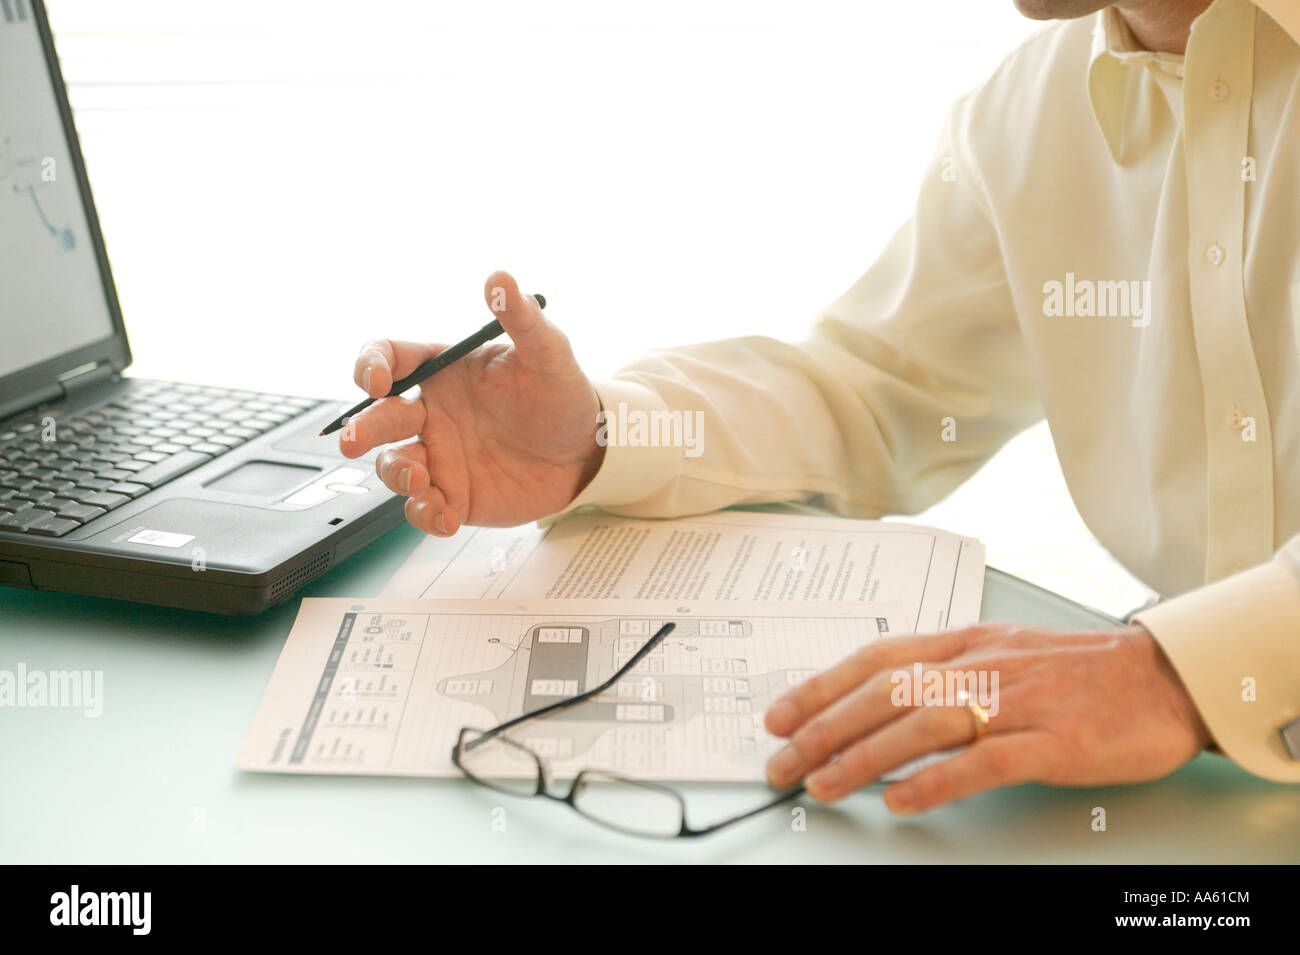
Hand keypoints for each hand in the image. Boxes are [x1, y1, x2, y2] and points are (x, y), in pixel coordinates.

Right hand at [340, 271, 603, 534]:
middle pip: (378, 417)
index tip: (375, 381)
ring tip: (417, 478)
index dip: (370, 366)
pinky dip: (424, 514)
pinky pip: (424, 508)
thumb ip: (522, 319)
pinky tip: (443, 516)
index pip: (388, 359)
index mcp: (442, 371)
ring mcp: (439, 456)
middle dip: (361, 428)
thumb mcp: (548, 353)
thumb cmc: (561, 395)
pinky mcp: (454, 496)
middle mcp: (431, 413)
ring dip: (394, 472)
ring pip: (394, 465)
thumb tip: (500, 279)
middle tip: (354, 440)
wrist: (589, 450)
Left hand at [763, 622, 1210, 812]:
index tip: (778, 715)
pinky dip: (937, 781)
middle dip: (823, 727)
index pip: (875, 659)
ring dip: (864, 756)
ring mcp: (1017, 702)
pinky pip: (985, 761)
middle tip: (781, 761)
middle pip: (885, 693)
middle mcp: (982, 666)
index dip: (820, 686)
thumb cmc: (1080, 668)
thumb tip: (880, 697)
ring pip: (923, 724)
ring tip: (823, 785)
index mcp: (966, 642)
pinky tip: (902, 801)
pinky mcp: (1053, 741)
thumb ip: (945, 668)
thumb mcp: (1002, 651)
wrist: (1165, 676)